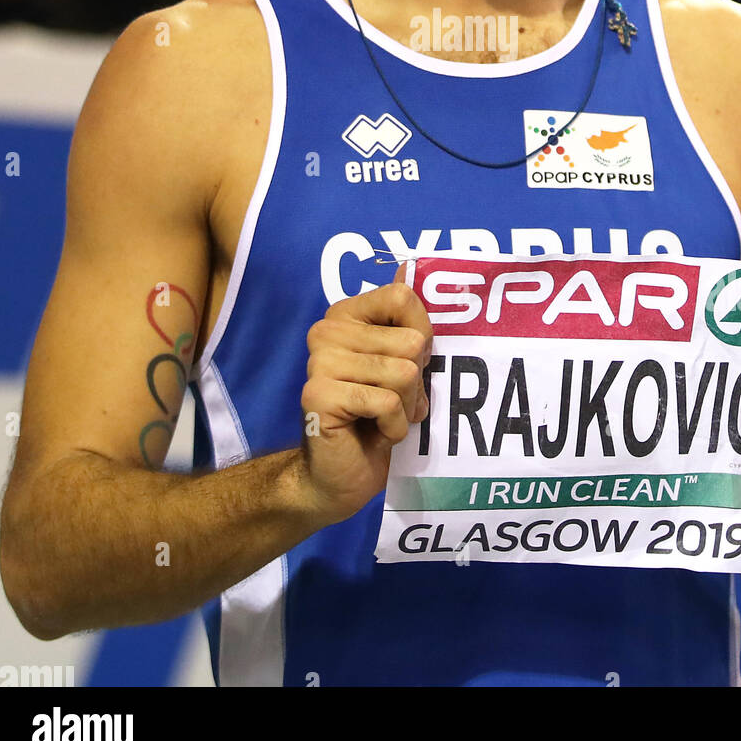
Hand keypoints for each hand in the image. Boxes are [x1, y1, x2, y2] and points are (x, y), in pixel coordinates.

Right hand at [300, 267, 431, 525]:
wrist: (340, 475)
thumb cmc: (377, 414)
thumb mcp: (402, 361)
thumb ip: (406, 317)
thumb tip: (411, 264)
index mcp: (346, 314)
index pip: (402, 297)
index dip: (421, 334)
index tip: (409, 361)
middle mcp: (327, 331)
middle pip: (410, 341)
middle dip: (416, 380)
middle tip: (395, 400)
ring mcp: (319, 363)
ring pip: (402, 372)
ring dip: (406, 406)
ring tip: (386, 417)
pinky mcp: (319, 395)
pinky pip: (387, 402)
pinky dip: (394, 426)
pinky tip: (374, 432)